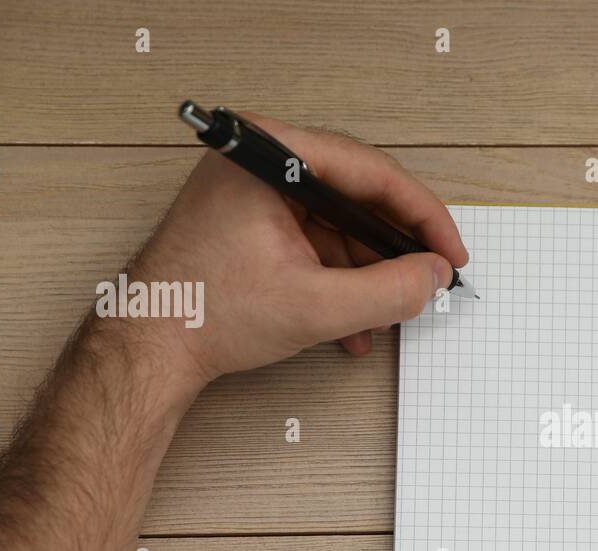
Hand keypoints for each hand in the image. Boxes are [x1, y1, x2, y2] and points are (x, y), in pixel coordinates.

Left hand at [130, 114, 467, 388]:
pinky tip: (351, 321)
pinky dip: (338, 278)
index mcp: (268, 154)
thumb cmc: (205, 314)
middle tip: (427, 281)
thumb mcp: (317, 307)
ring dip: (366, 274)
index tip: (450, 252)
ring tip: (382, 317)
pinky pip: (314, 241)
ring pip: (339, 224)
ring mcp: (252, 189)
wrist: (148, 348)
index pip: (372, 173)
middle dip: (394, 250)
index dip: (423, 217)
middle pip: (357, 196)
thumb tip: (434, 275)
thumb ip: (390, 290)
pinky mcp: (250, 220)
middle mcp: (258, 159)